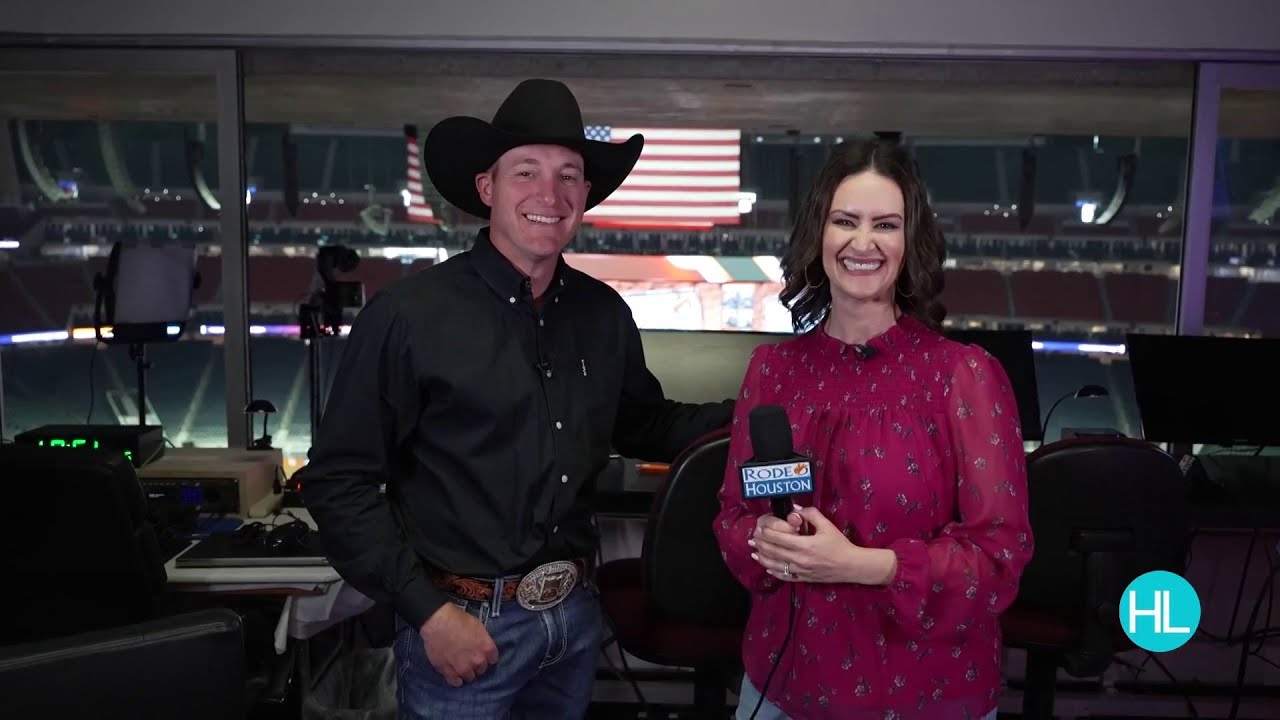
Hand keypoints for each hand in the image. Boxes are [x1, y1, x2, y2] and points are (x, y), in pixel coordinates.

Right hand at [419, 603, 498, 686]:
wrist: (438, 623)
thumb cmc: (458, 620)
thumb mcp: (478, 626)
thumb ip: (483, 640)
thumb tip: (482, 646)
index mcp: (487, 648)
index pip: (493, 659)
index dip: (487, 656)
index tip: (482, 654)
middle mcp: (477, 661)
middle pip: (481, 669)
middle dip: (476, 664)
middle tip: (469, 658)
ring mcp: (463, 669)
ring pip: (469, 677)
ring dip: (466, 672)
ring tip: (460, 666)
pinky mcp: (449, 673)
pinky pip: (455, 682)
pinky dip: (456, 679)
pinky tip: (454, 675)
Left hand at [751, 506, 896, 584]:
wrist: (850, 565)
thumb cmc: (839, 544)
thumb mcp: (827, 526)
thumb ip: (811, 515)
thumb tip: (795, 509)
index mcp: (805, 544)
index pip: (779, 538)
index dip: (767, 533)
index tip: (760, 528)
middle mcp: (800, 559)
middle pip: (774, 551)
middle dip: (761, 544)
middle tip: (752, 538)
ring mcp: (800, 570)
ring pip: (775, 565)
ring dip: (763, 558)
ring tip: (754, 552)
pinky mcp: (803, 578)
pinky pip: (784, 576)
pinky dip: (773, 572)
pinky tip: (767, 567)